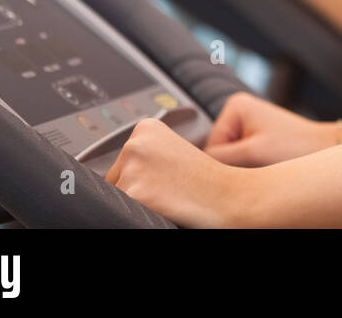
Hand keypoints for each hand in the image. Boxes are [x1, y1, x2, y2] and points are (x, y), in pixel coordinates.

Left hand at [105, 118, 254, 226]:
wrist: (228, 196)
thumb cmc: (206, 180)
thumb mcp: (173, 152)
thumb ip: (145, 156)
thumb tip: (117, 175)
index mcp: (146, 128)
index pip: (121, 161)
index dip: (139, 176)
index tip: (161, 178)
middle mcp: (135, 143)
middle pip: (114, 178)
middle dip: (135, 189)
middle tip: (167, 190)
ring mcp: (133, 167)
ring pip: (116, 196)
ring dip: (137, 202)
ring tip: (167, 198)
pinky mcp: (134, 192)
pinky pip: (123, 210)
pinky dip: (141, 212)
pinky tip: (164, 206)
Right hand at [204, 91, 339, 166]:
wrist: (327, 150)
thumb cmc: (297, 147)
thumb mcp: (252, 154)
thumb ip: (219, 159)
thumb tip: (192, 168)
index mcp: (235, 106)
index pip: (208, 146)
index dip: (221, 165)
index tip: (239, 171)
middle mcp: (239, 112)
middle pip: (216, 153)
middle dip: (231, 166)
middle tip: (253, 169)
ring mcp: (247, 126)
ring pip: (228, 160)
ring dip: (241, 169)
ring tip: (263, 167)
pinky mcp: (256, 139)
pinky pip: (240, 160)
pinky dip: (249, 168)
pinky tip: (265, 168)